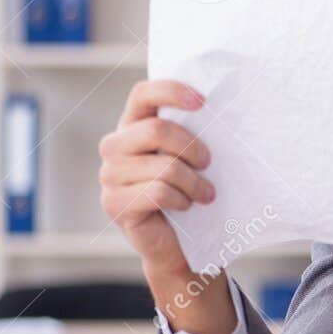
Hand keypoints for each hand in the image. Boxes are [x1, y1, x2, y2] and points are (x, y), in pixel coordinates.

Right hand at [99, 79, 214, 272]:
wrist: (176, 242)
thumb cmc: (187, 191)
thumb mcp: (188, 157)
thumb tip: (223, 110)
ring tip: (206, 193)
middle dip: (193, 148)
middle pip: (156, 131)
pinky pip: (159, 192)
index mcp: (132, 126)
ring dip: (194, 182)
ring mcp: (109, 175)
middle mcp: (114, 146)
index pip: (143, 94)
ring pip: (164, 166)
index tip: (203, 102)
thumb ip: (190, 133)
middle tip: (209, 163)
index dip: (171, 91)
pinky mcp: (113, 203)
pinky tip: (185, 206)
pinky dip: (181, 200)